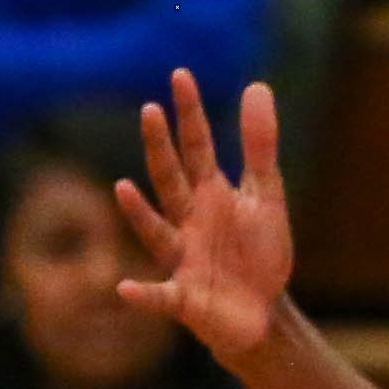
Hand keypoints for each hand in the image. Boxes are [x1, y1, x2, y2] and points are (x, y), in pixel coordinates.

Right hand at [115, 70, 296, 362]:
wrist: (261, 313)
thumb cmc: (257, 253)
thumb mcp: (265, 197)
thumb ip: (259, 147)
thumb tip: (257, 85)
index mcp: (210, 194)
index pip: (197, 147)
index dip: (191, 114)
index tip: (181, 75)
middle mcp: (188, 220)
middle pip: (171, 179)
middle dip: (161, 149)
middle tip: (152, 112)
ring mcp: (182, 258)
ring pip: (156, 231)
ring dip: (140, 213)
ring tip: (123, 188)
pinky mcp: (184, 298)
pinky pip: (160, 296)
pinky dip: (143, 295)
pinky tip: (125, 288)